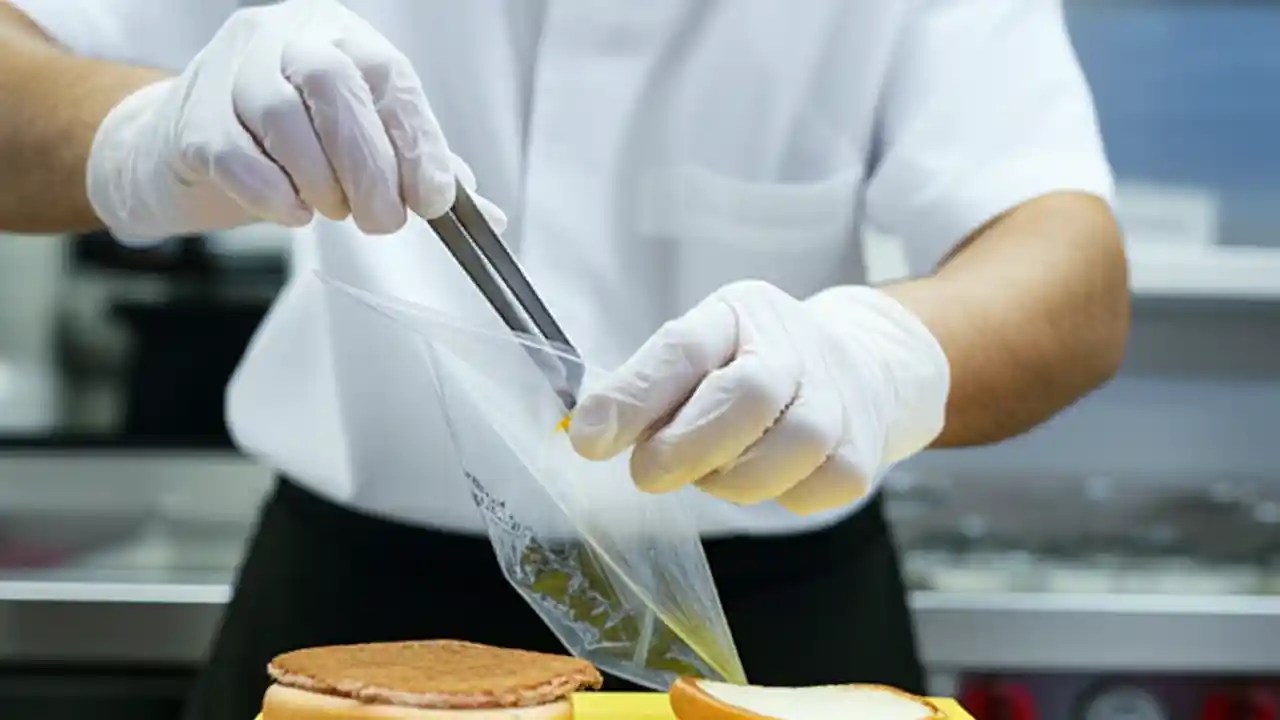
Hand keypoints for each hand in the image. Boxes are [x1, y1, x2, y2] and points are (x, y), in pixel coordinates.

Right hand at [86, 0, 503, 238]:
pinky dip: (273, 194)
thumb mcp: (367, 148)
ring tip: (332, 210)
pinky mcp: (191, 118)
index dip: (416, 139)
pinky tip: (293, 212)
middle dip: (368, 163)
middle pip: (332, 82)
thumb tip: (489, 219)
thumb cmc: (293, 147)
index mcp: (341, 34)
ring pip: (280, 115)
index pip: (389, 74)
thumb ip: (422, 173)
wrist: (191, 153)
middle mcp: (284, 35)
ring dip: (320, 180)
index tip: (433, 199)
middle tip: (383, 219)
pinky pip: (233, 154)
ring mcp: (229, 69)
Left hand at [569, 280, 949, 514]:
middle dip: (687, 447)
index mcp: (739, 313)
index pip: (683, 349)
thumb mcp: (704, 352)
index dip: (633, 396)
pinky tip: (771, 477)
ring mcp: (838, 395)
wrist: (866, 364)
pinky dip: (783, 496)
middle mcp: (794, 345)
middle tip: (650, 473)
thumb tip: (592, 433)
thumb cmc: (758, 365)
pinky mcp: (864, 447)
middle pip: (747, 396)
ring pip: (789, 448)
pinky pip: (819, 488)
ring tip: (715, 473)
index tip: (589, 439)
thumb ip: (652, 389)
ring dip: (734, 480)